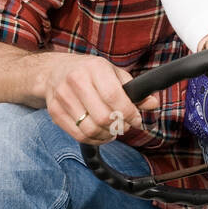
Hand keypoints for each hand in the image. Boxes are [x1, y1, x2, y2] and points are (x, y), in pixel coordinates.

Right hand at [42, 52, 158, 144]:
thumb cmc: (90, 72)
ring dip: (107, 135)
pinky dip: (94, 140)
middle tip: (124, 125)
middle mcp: (76, 80)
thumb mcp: (114, 73)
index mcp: (95, 68)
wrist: (55, 70)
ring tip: (112, 130)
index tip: (136, 120)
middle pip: (102, 117)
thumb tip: (153, 104)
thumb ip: (134, 89)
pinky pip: (78, 136)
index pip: (114, 96)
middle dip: (119, 126)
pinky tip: (100, 134)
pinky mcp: (54, 112)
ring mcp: (62, 97)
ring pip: (90, 130)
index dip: (129, 113)